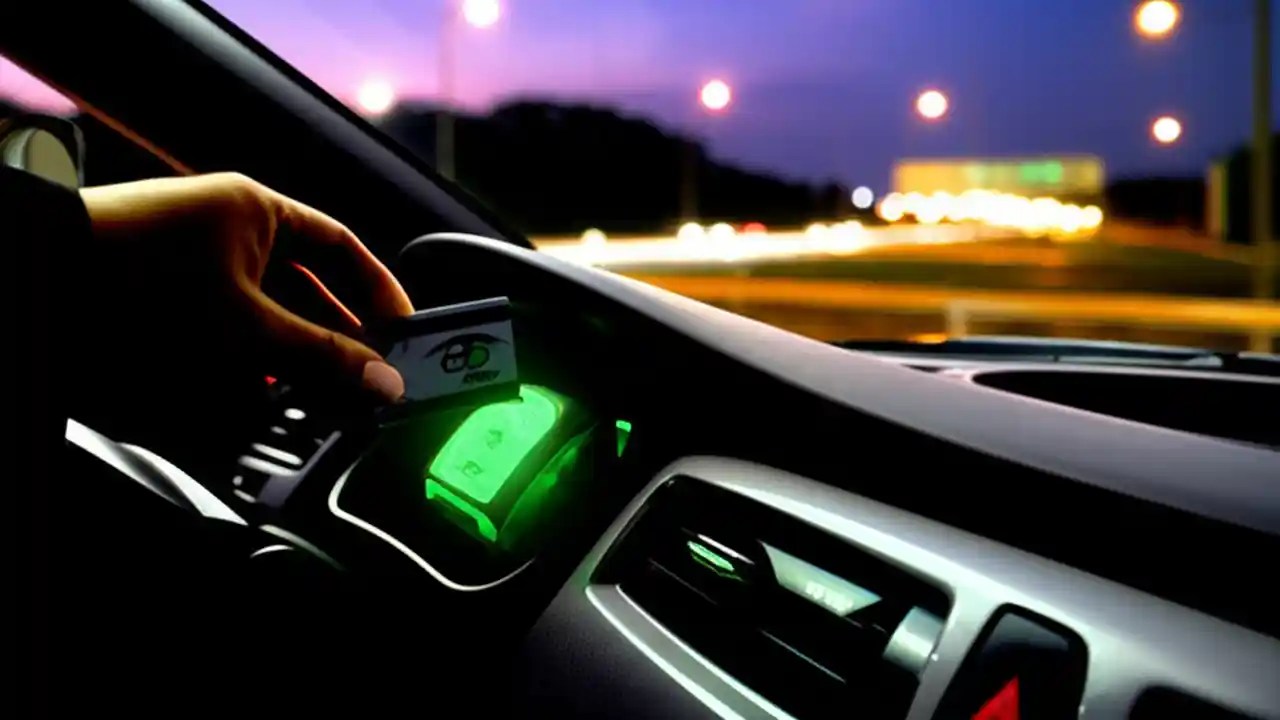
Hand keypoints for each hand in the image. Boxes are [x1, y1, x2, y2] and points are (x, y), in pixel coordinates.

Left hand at [79, 172, 410, 400]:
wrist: (41, 277)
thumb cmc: (139, 273)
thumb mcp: (248, 322)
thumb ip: (319, 355)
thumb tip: (379, 378)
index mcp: (259, 210)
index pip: (342, 245)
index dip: (377, 288)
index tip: (402, 328)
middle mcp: (231, 230)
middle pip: (308, 286)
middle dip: (338, 334)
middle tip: (368, 375)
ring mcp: (197, 263)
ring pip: (269, 312)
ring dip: (296, 354)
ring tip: (324, 394)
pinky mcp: (168, 297)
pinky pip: (230, 328)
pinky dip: (252, 359)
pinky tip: (263, 394)